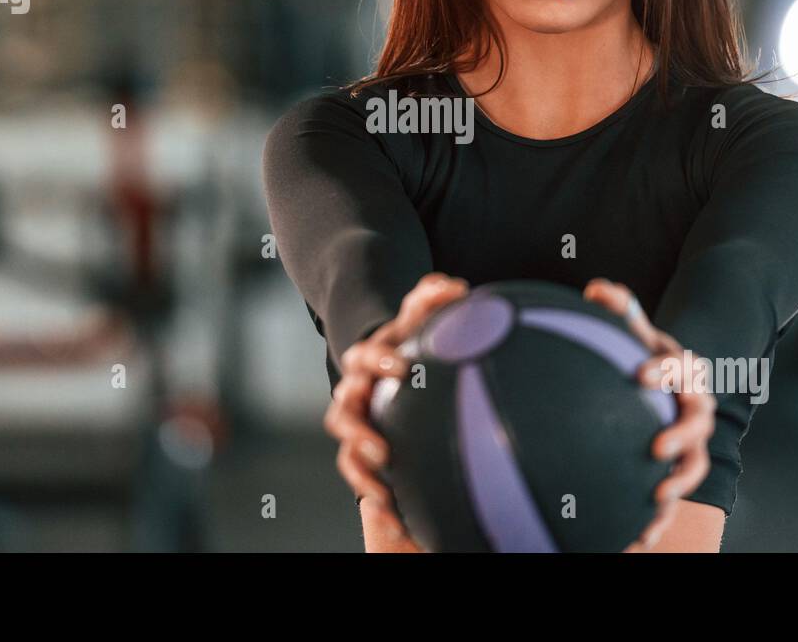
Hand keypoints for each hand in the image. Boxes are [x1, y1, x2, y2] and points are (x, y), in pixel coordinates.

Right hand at [324, 271, 469, 551]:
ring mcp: (355, 425)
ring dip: (361, 467)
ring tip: (381, 487)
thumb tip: (454, 284)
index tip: (403, 367)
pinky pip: (360, 476)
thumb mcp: (417, 319)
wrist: (390, 366)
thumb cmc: (408, 341)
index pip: (366, 359)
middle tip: (381, 446)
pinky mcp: (362, 453)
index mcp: (368, 360)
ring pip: (346, 450)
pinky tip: (393, 514)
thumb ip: (431, 299)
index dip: (380, 362)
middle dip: (359, 430)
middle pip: (343, 412)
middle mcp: (353, 394)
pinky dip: (373, 493)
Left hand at [582, 278, 716, 551]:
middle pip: (697, 422)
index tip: (639, 375)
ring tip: (658, 495)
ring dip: (679, 481)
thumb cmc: (645, 354)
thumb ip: (619, 309)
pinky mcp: (680, 464)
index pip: (679, 367)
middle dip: (680, 435)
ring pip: (695, 463)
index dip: (662, 370)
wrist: (671, 381)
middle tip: (656, 447)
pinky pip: (676, 490)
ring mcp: (691, 439)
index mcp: (684, 370)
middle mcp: (694, 406)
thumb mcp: (636, 330)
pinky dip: (662, 513)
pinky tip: (641, 534)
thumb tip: (597, 287)